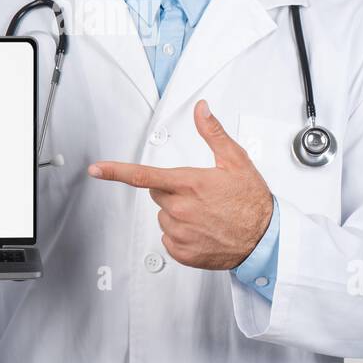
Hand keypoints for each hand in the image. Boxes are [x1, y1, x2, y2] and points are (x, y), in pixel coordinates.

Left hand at [87, 99, 273, 270]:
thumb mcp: (235, 161)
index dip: (116, 172)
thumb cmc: (252, 201)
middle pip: (158, 194)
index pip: (144, 176)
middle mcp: (182, 209)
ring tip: (206, 214)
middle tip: (200, 194)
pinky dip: (182, 235)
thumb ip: (213, 133)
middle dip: (173, 191)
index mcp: (190, 184)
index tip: (97, 169)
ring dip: (178, 214)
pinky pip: (169, 239)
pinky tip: (202, 230)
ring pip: (164, 217)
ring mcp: (181, 233)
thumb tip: (201, 110)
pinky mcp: (183, 252)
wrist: (265, 239)